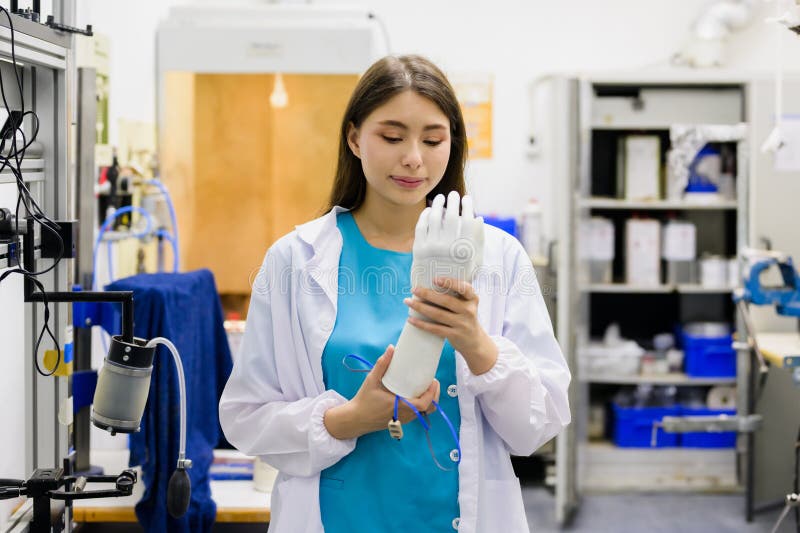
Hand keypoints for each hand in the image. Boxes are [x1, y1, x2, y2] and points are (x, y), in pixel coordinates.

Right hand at [324, 345, 439, 439]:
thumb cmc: (364, 400)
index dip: (432, 393)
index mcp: (400, 407)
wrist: (356, 419)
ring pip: (424, 412)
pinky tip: (417, 393)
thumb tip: (391, 348)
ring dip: (429, 400)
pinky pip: (417, 414)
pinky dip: (422, 404)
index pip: (423, 404)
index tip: (433, 381)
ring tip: (426, 386)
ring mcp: (404, 419)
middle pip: (429, 409)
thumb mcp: (371, 380)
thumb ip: (382, 364)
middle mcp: (405, 415)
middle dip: (434, 395)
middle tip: (432, 381)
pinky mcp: (401, 420)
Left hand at [405, 277, 497, 374]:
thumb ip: (454, 296)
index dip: (450, 283)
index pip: (464, 288)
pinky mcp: (455, 335)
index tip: (435, 279)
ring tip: (408, 302)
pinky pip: (435, 328)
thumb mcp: (466, 305)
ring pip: (438, 314)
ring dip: (421, 307)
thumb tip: (428, 286)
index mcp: (472, 299)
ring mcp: (462, 324)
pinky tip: (411, 319)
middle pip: (446, 301)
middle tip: (414, 290)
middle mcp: (469, 311)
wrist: (474, 342)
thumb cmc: (465, 318)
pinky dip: (422, 324)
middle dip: (428, 294)